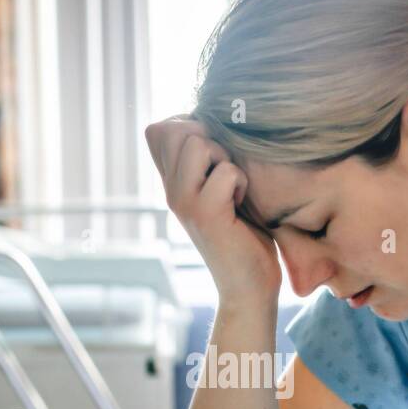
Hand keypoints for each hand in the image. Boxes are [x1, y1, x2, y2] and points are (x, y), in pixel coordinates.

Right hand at [144, 114, 280, 305]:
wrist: (248, 287)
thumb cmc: (246, 236)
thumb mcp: (224, 189)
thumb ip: (213, 160)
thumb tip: (217, 120)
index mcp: (172, 183)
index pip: (159, 129)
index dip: (190, 126)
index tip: (214, 157)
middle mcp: (170, 190)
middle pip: (176, 128)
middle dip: (211, 138)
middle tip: (227, 172)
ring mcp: (184, 202)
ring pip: (197, 143)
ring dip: (226, 158)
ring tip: (234, 188)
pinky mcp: (205, 214)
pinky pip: (227, 171)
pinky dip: (243, 183)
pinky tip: (242, 206)